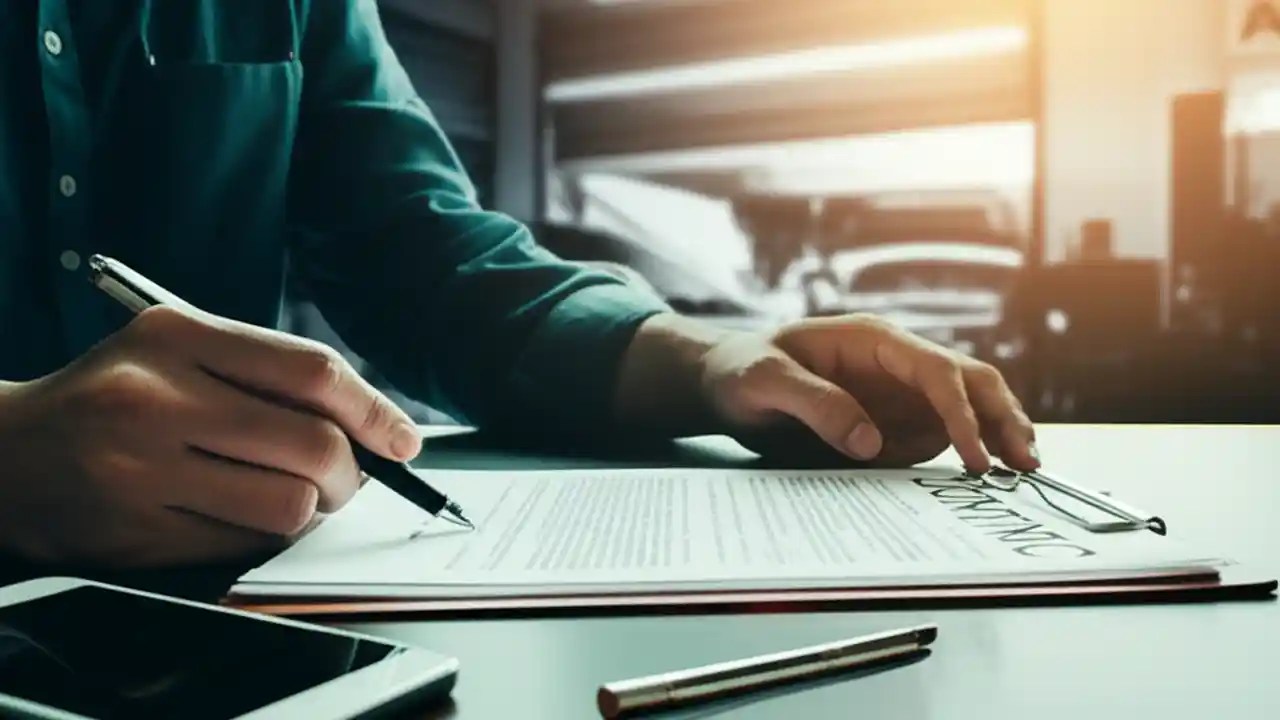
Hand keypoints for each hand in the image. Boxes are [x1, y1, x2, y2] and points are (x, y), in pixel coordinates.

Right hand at [0, 306, 420, 567]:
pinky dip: (267, 533)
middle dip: (353, 472)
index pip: (311, 372)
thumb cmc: (116, 396)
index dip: (374, 410)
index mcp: (176, 336)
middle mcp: (156, 399)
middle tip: (350, 477)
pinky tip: (243, 512)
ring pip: (289, 505)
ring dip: (312, 508)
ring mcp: (143, 470)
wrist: (8, 455)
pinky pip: (247, 543)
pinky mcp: (137, 534)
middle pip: (314, 445)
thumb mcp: (178, 349)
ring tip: (291, 493)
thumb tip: (372, 424)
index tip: (403, 438)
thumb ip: (268, 372)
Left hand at [702, 315, 1037, 470]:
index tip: (973, 453)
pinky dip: (972, 455)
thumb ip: (814, 404)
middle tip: (1027, 463)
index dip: (960, 409)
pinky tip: (989, 482)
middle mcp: (898, 364)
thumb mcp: (764, 380)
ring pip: (970, 407)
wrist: (726, 382)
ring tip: (1022, 473)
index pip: (935, 369)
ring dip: (1000, 435)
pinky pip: (942, 437)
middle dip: (1004, 417)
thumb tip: (870, 443)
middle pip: (971, 380)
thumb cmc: (742, 369)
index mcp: (872, 340)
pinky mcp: (897, 422)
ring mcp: (902, 394)